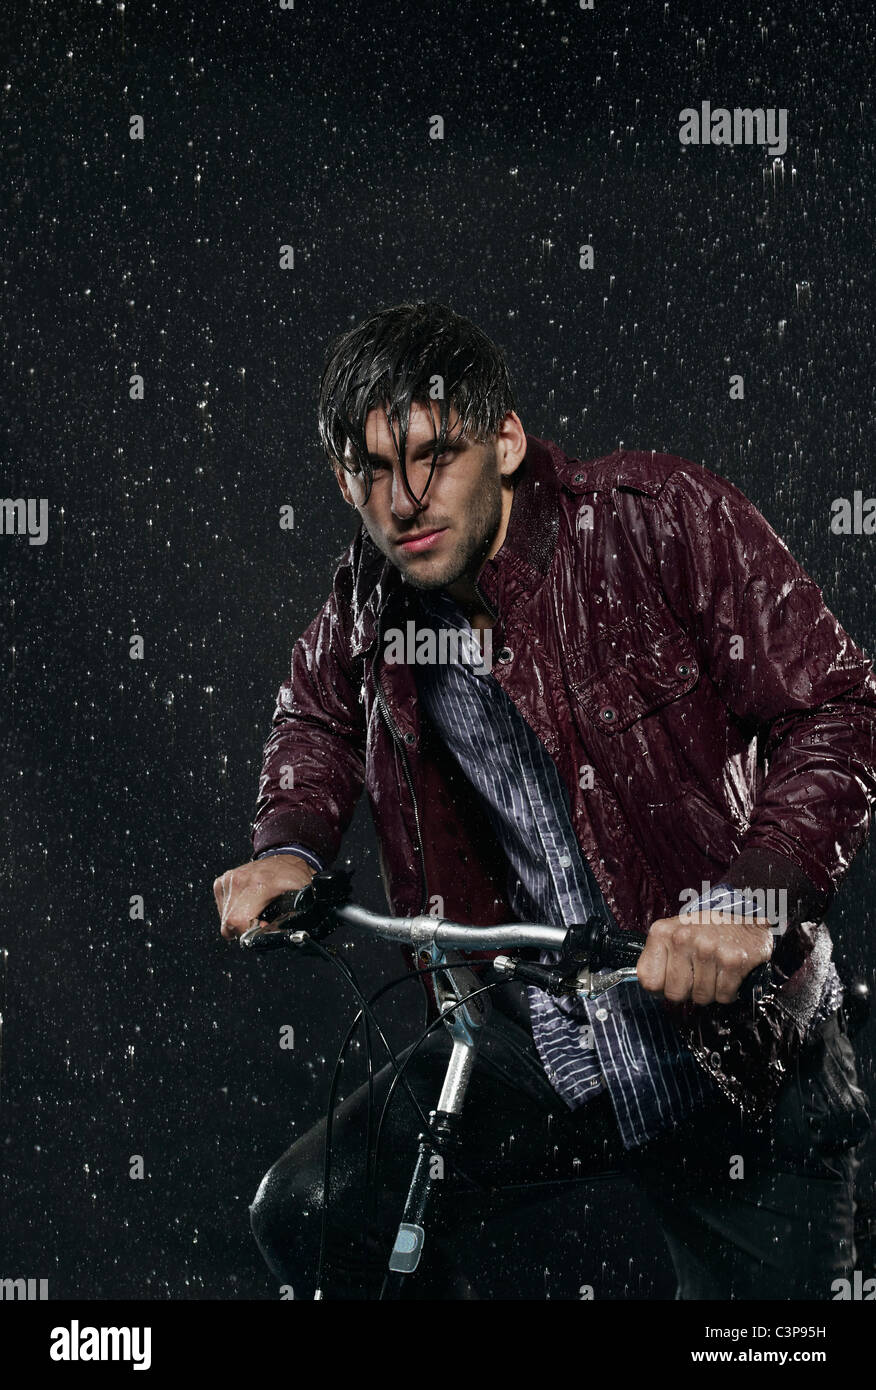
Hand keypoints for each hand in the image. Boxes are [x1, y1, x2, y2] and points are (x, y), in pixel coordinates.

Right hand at [213, 855, 315, 940]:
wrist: (285, 856)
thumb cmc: (294, 876)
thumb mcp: (303, 896)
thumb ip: (300, 916)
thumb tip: (296, 934)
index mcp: (260, 884)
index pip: (239, 920)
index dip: (250, 932)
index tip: (263, 929)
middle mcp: (240, 880)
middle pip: (229, 924)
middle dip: (245, 931)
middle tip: (261, 924)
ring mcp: (228, 880)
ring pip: (225, 920)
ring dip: (238, 923)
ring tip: (256, 912)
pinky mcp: (221, 882)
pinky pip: (222, 909)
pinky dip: (233, 913)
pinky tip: (247, 905)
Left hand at [636, 910, 773, 1004]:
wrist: (749, 922)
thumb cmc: (709, 930)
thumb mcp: (676, 932)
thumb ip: (658, 955)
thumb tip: (647, 984)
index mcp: (663, 932)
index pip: (648, 979)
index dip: (661, 987)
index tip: (671, 980)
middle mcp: (683, 937)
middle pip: (674, 993)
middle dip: (687, 992)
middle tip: (697, 976)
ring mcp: (708, 948)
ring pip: (700, 997)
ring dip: (709, 991)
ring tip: (714, 971)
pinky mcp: (732, 960)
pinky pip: (722, 996)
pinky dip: (727, 993)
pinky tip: (728, 975)